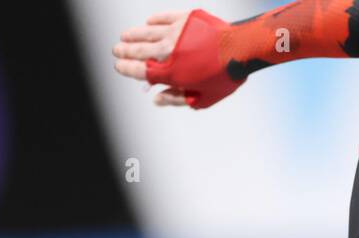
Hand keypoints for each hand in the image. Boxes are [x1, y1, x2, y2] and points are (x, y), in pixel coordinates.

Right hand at [112, 9, 244, 108]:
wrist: (241, 49)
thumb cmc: (225, 77)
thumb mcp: (202, 98)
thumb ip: (177, 98)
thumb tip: (157, 98)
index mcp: (171, 73)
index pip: (140, 71)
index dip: (126, 68)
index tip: (118, 66)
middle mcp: (169, 51)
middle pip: (138, 50)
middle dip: (124, 50)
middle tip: (117, 50)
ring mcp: (176, 32)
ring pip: (147, 32)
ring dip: (134, 34)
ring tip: (125, 36)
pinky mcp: (186, 19)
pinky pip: (164, 18)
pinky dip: (153, 21)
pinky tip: (148, 23)